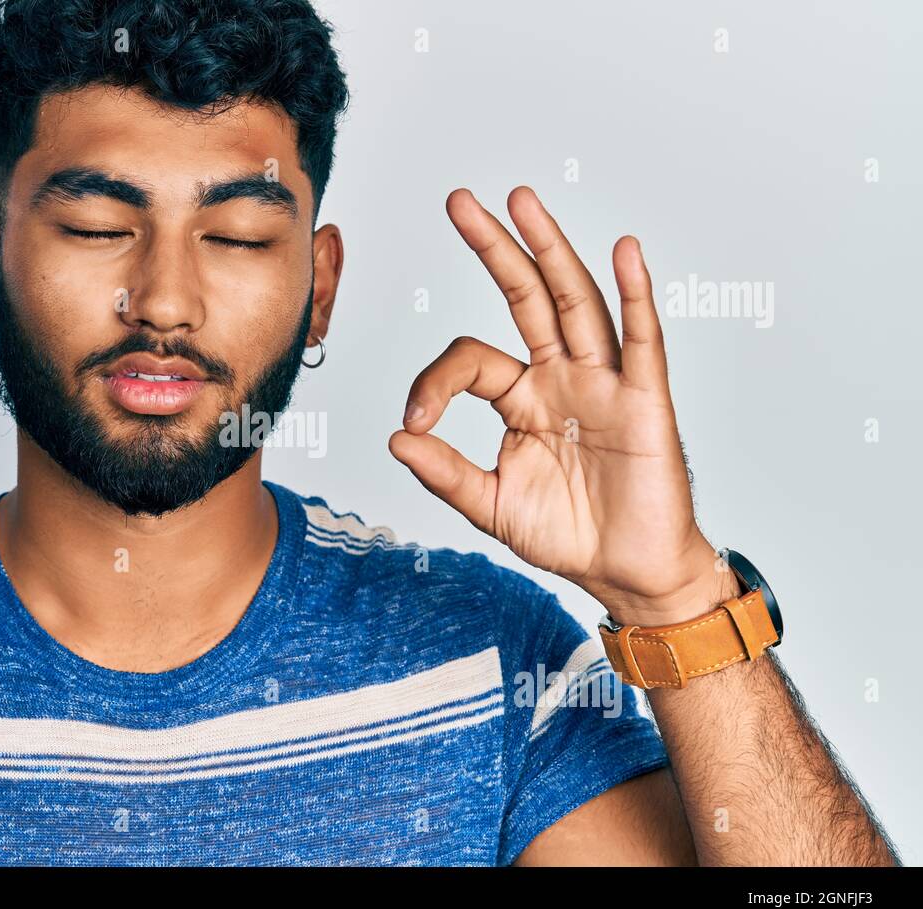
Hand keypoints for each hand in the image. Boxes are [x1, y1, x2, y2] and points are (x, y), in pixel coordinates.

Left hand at [389, 186, 730, 625]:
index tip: (416, 418)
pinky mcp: (646, 402)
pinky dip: (636, 295)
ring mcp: (604, 384)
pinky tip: (624, 251)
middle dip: (494, 248)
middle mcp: (562, 378)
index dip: (436, 381)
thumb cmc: (568, 535)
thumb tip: (395, 437)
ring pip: (576, 303)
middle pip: (526, 297)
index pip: (472, 359)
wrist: (626, 574)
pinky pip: (642, 342)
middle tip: (460, 201)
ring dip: (551, 249)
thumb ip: (445, 472)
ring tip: (522, 201)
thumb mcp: (491, 505)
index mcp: (522, 399)